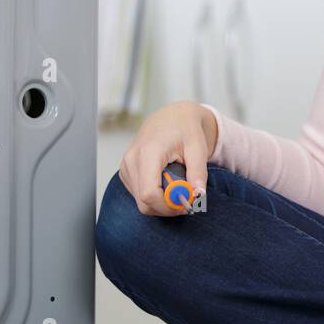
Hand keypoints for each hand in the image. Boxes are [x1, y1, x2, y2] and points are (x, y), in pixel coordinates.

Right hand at [119, 101, 216, 215]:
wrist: (173, 116)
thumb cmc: (186, 129)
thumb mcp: (198, 147)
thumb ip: (198, 172)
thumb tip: (198, 196)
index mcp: (148, 152)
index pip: (149, 193)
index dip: (168, 205)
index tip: (187, 204)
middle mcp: (131, 160)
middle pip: (144, 202)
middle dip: (167, 207)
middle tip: (186, 200)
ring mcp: (126, 167)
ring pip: (141, 202)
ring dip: (162, 202)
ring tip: (179, 186)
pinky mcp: (126, 172)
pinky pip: (138, 195)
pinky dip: (155, 196)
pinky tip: (167, 182)